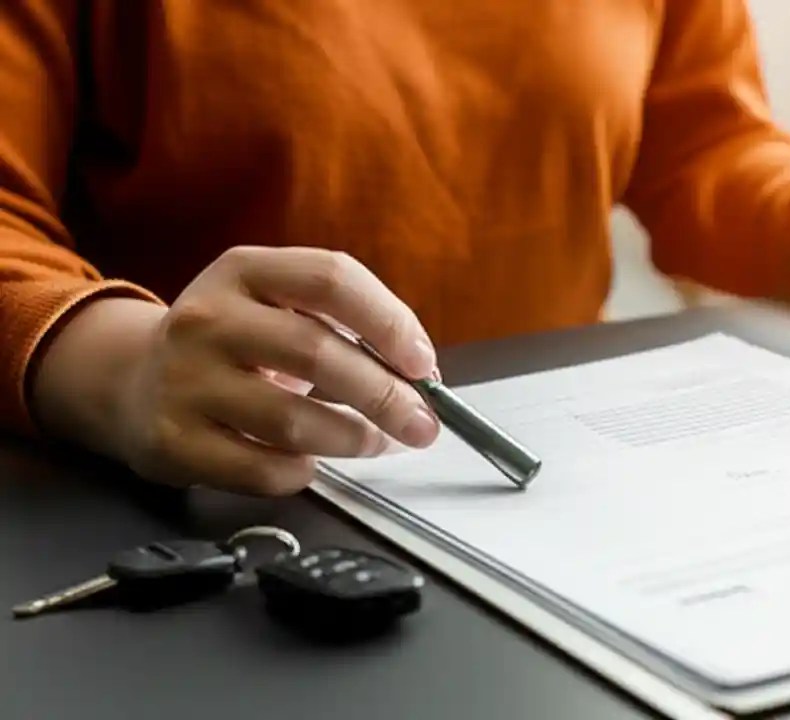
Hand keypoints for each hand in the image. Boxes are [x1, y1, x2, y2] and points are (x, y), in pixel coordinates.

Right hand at [32, 247, 439, 495]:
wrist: (133, 381)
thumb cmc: (234, 345)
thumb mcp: (276, 306)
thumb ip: (344, 325)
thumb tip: (419, 375)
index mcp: (244, 270)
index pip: (331, 279)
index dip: (389, 321)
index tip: (422, 363)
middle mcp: (208, 318)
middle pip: (317, 351)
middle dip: (385, 394)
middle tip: (421, 422)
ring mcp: (184, 380)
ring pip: (293, 419)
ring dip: (353, 438)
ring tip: (374, 441)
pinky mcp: (173, 441)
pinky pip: (262, 469)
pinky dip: (302, 472)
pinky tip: (309, 461)